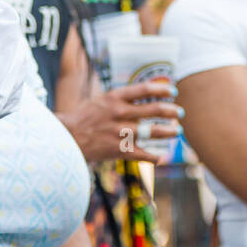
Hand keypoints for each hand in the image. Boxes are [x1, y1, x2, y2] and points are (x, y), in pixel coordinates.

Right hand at [56, 78, 182, 164]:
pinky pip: (143, 154)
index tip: (173, 91)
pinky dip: (154, 157)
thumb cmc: (84, 117)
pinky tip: (161, 157)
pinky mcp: (119, 150)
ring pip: (153, 131)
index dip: (161, 90)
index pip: (144, 89)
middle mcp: (120, 113)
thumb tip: (145, 97)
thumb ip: (122, 99)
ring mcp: (120, 132)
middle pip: (154, 110)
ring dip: (168, 131)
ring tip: (177, 131)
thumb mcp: (101, 100)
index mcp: (115, 98)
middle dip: (170, 111)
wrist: (67, 137)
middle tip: (179, 113)